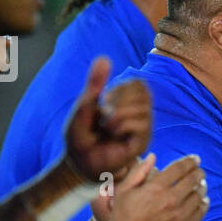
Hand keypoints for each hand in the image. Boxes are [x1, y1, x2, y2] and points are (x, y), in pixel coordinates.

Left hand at [64, 57, 151, 180]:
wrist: (78, 162)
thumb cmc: (81, 136)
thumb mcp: (84, 105)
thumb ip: (95, 82)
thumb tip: (104, 57)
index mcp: (128, 104)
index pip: (139, 84)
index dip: (121, 89)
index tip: (104, 101)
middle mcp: (140, 115)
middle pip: (143, 93)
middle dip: (119, 100)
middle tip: (104, 116)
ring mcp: (143, 130)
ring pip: (142, 109)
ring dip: (118, 115)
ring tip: (107, 128)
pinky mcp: (142, 143)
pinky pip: (141, 124)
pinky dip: (122, 125)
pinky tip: (114, 135)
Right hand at [108, 153, 209, 220]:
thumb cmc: (122, 217)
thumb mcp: (124, 190)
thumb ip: (139, 171)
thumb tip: (153, 156)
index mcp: (156, 188)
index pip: (180, 168)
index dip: (190, 161)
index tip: (195, 159)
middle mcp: (170, 200)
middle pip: (193, 180)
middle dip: (198, 172)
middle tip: (200, 171)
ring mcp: (179, 216)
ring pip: (199, 196)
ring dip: (202, 187)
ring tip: (201, 184)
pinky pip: (200, 213)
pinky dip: (203, 204)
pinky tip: (202, 201)